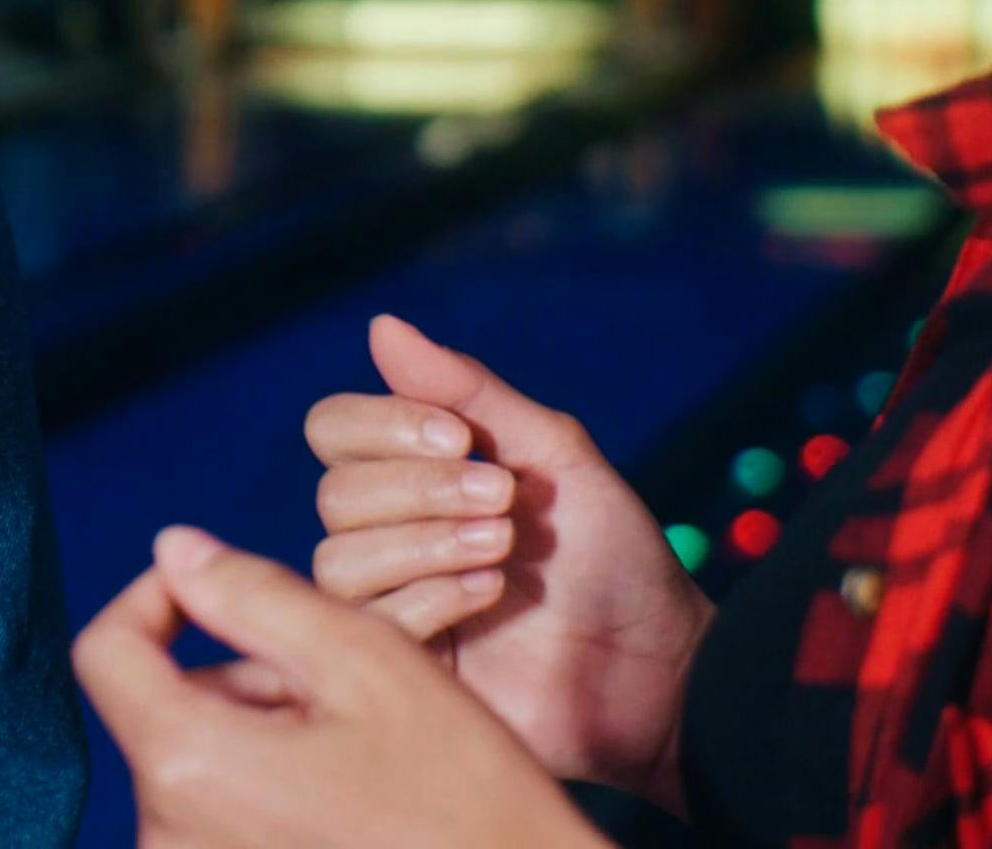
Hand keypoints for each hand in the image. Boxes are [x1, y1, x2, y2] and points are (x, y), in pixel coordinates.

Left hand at [74, 525, 601, 848]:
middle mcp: (166, 835)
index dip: (155, 597)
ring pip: (200, 760)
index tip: (217, 583)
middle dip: (244, 673)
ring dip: (265, 728)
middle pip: (166, 709)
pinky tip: (352, 790)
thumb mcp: (368, 664)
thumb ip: (255, 594)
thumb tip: (174, 547)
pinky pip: (221, 814)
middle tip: (346, 681)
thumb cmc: (461, 797)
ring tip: (364, 741)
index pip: (104, 651)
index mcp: (185, 765)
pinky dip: (270, 782)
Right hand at [302, 315, 710, 811]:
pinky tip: (492, 596)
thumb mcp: (553, 452)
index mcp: (415, 473)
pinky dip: (432, 598)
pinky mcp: (407, 664)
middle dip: (420, 489)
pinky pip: (371, 621)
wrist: (657, 659)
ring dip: (426, 543)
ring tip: (502, 550)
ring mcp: (394, 602)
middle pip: (334, 494)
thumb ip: (468, 391)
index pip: (334, 428)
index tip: (463, 439)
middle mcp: (391, 533)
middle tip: (502, 499)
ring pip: (339, 558)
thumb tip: (382, 325)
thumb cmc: (611, 552)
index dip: (383, 425)